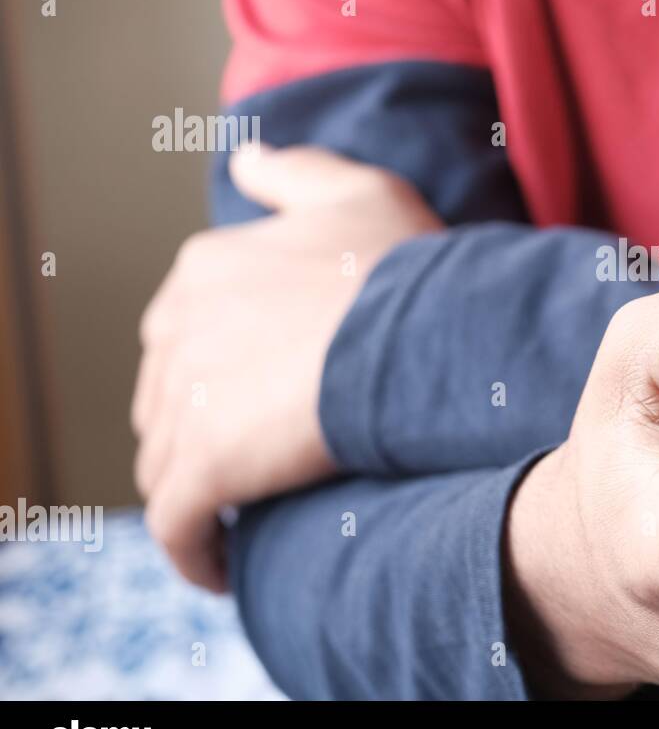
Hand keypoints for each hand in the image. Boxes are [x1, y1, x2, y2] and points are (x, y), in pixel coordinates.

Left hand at [133, 145, 439, 590]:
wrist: (424, 335)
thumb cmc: (405, 267)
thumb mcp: (357, 189)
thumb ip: (292, 172)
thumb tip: (243, 159)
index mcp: (208, 269)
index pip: (181, 332)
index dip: (210, 372)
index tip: (248, 402)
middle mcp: (180, 330)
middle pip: (164, 399)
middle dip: (193, 432)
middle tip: (245, 465)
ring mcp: (187, 402)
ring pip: (164, 465)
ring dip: (193, 495)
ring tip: (234, 519)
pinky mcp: (205, 468)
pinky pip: (176, 527)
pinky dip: (191, 552)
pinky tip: (219, 568)